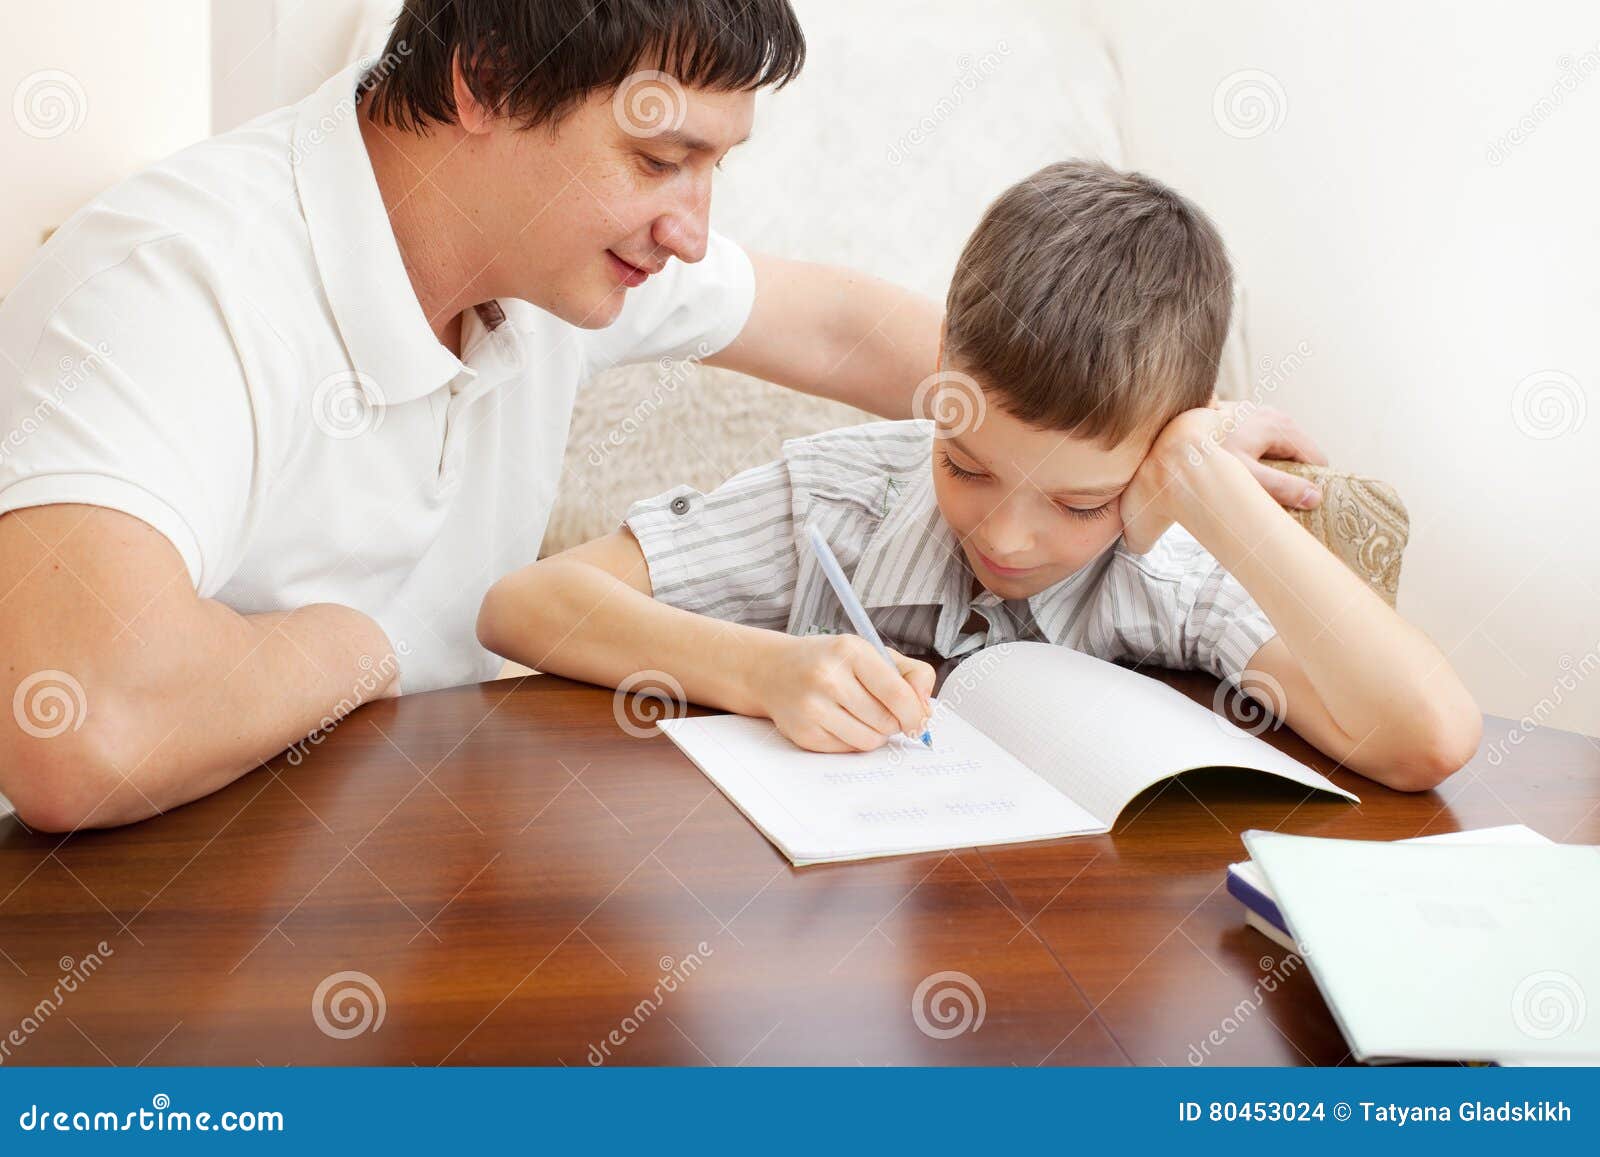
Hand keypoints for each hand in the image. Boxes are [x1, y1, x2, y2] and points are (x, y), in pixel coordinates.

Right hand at [752, 634, 934, 752]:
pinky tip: (841, 721)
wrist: (773, 670)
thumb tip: (925, 709)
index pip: (896, 693)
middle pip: (886, 721)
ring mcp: (812, 708)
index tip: (919, 719)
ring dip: (875, 733)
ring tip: (862, 715)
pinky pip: (848, 750)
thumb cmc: (831, 661)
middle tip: (883, 710)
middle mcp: (827, 678)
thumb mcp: (870, 652)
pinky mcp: (804, 733)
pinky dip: (853, 740)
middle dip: (894, 722)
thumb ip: (910, 674)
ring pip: (869, 740)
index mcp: (850, 651)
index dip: (915, 713)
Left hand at [1209, 399, 1327, 510]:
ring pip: (1280, 451)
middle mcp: (1273, 416)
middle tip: (1278, 503)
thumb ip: (1281, 487)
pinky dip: (1259, 462)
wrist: (1168, 434)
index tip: (1304, 506)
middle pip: (1299, 455)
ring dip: (1275, 472)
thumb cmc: (1204, 456)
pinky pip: (1263, 446)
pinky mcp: (1241, 422)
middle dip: (1294, 479)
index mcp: (1281, 426)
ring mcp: (1257, 416)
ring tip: (1257, 491)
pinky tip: (1242, 476)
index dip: (1314, 484)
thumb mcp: (1246, 477)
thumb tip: (1314, 498)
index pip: (1317, 459)